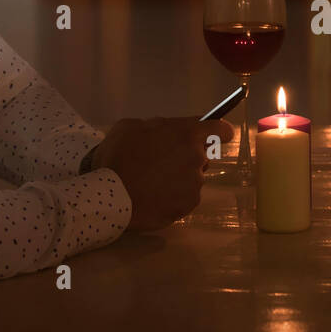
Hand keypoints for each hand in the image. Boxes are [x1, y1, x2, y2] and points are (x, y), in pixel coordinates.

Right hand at [93, 117, 234, 230]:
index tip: (217, 135)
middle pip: (202, 155)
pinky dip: (173, 197)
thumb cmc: (117, 157)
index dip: (219, 131)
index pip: (220, 129)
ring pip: (192, 177)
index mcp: (187, 134)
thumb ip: (156, 126)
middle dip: (186, 157)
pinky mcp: (188, 205)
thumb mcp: (130, 127)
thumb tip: (164, 131)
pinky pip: (184, 197)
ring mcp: (195, 184)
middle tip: (160, 163)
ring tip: (152, 183)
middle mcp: (197, 158)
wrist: (110, 197)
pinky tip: (153, 197)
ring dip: (178, 178)